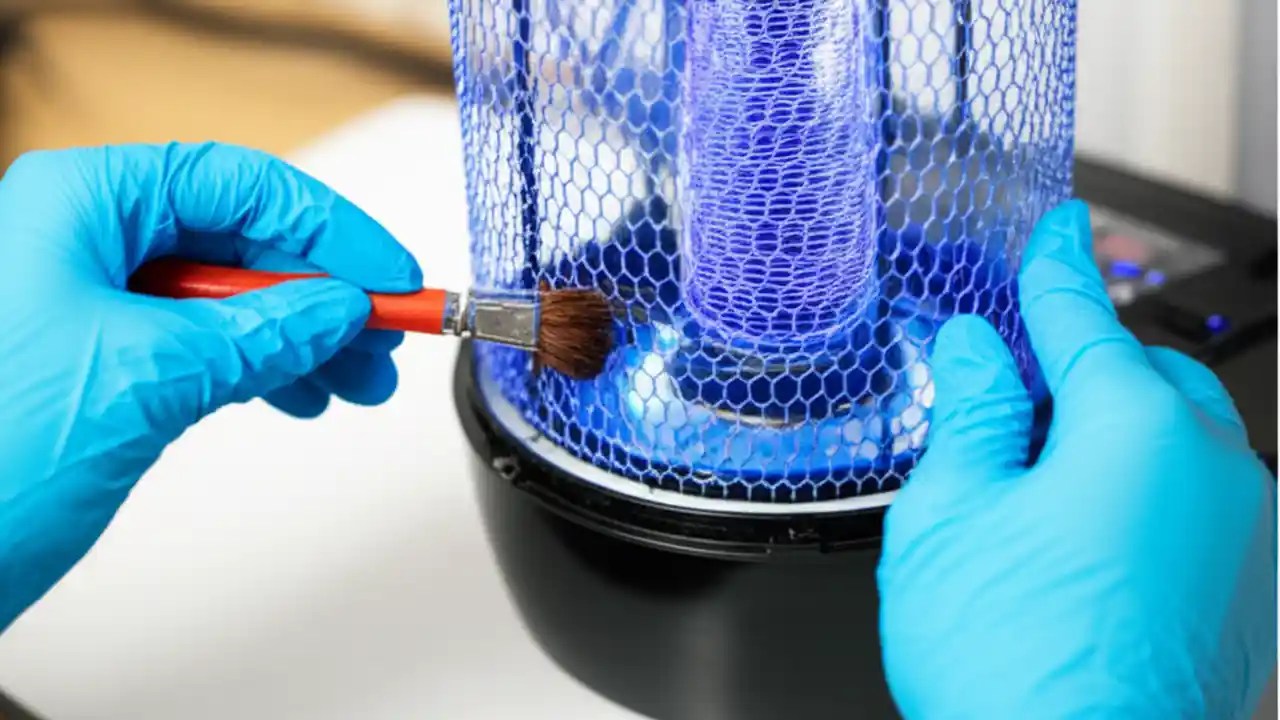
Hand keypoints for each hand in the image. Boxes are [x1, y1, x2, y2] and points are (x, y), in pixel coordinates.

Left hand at [0, 143, 421, 629]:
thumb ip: (257, 334)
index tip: (388, 274)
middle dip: (322, 292)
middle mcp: (83, 242)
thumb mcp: (146, 377)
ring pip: (228, 300)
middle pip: (238, 242)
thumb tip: (337, 307)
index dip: (327, 226)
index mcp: (80, 206)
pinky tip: (300, 393)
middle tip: (384, 335)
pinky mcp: (101, 365)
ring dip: (302, 337)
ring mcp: (90, 305)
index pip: (236, 185)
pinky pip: (204, 346)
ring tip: (358, 380)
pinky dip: (261, 368)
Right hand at [878, 200, 1275, 717]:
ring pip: (1178, 440)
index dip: (1056, 267)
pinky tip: (1083, 543)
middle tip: (1008, 396)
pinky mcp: (1250, 591)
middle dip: (1080, 368)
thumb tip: (975, 350)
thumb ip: (973, 414)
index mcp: (1137, 429)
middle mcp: (1216, 469)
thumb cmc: (1016, 669)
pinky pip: (1199, 502)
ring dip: (1112, 437)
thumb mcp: (953, 516)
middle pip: (1141, 375)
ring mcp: (1247, 534)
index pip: (1084, 316)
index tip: (1058, 228)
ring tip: (1036, 492)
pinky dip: (1145, 494)